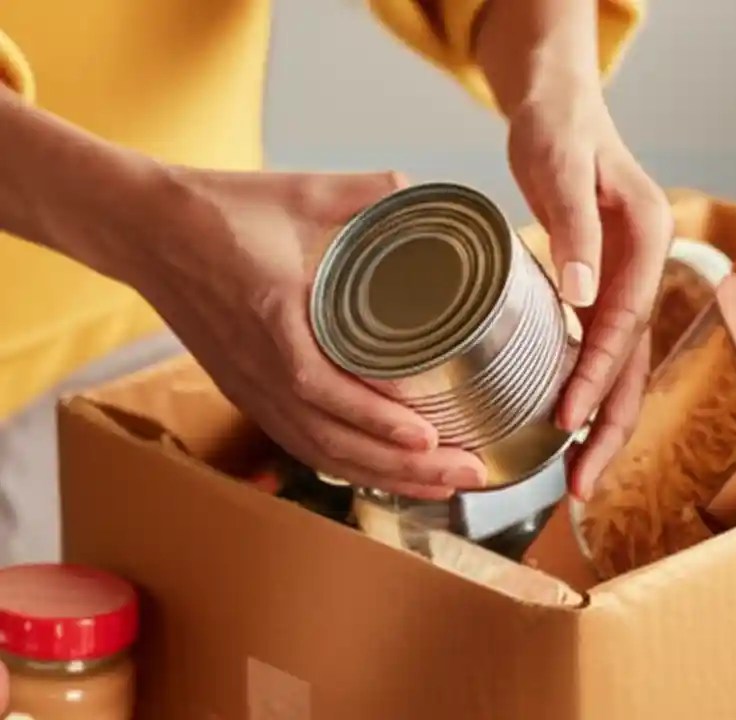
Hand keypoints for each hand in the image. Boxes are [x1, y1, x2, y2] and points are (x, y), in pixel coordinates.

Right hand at [116, 169, 486, 498]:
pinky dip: (349, 466)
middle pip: (333, 438)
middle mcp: (260, 365)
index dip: (376, 416)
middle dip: (405, 464)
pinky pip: (302, 444)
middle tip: (469, 471)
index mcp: (274, 315)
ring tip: (445, 485)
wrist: (146, 230)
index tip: (430, 433)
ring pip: (321, 451)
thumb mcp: (301, 190)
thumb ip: (368, 192)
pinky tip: (391, 476)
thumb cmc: (224, 209)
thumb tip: (425, 194)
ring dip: (386, 476)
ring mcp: (251, 387)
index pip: (322, 384)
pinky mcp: (248, 394)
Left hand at [477, 0, 672, 496]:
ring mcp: (625, 282)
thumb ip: (575, 229)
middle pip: (634, 362)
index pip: (625, 323)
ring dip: (601, 422)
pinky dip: (586, 391)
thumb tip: (581, 297)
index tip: (567, 418)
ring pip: (621, 366)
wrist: (561, 105)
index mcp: (646, 241)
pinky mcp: (601, 288)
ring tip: (576, 479)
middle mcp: (644, 269)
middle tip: (581, 486)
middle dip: (610, 426)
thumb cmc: (559, 127)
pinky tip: (565, 426)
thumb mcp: (560, 165)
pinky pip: (600, 352)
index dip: (597, 375)